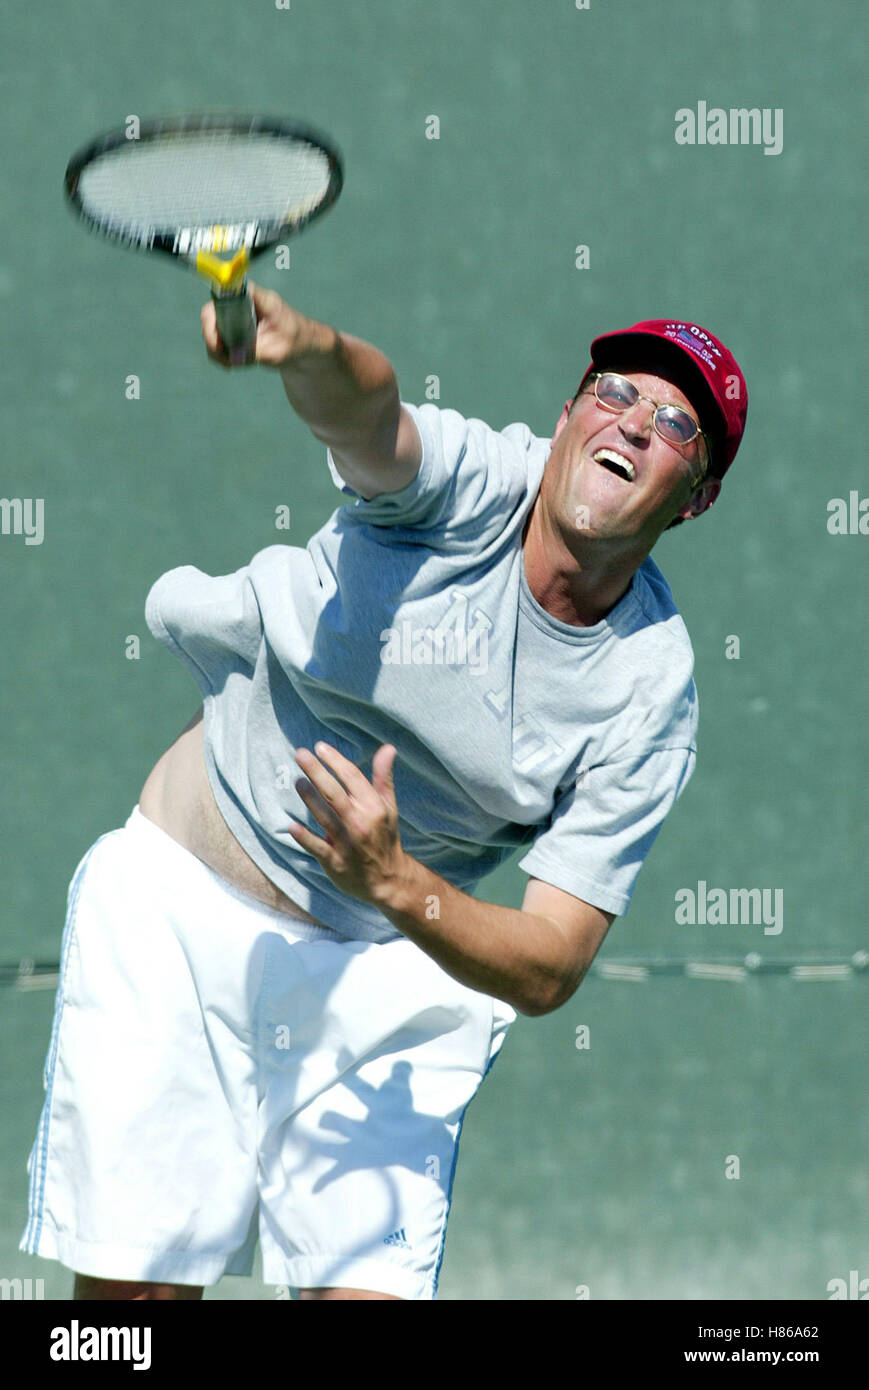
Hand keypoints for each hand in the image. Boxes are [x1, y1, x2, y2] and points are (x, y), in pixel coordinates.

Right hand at [201, 281, 311, 368]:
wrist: (304, 348)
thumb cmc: (296, 344)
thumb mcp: (277, 351)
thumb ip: (254, 352)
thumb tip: (233, 356)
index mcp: (261, 300)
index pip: (233, 291)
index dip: (220, 306)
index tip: (218, 331)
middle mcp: (246, 303)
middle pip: (215, 310)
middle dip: (212, 335)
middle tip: (220, 355)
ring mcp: (239, 315)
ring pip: (214, 326)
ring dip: (216, 348)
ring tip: (230, 364)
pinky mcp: (236, 327)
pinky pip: (219, 337)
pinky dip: (221, 353)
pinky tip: (232, 363)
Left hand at [287, 741, 410, 908]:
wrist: (388, 879)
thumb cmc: (385, 837)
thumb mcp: (389, 807)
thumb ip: (383, 777)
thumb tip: (388, 748)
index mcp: (374, 807)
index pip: (353, 778)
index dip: (336, 761)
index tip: (320, 747)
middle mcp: (361, 823)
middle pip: (336, 794)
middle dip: (317, 772)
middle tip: (300, 754)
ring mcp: (347, 843)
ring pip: (325, 817)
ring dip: (310, 798)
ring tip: (297, 781)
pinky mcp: (335, 862)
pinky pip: (318, 848)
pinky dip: (305, 838)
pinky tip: (292, 826)